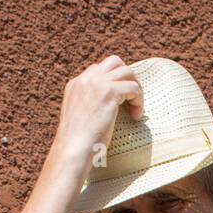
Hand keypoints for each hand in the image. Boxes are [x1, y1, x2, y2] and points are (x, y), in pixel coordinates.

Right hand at [53, 54, 144, 168]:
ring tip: (136, 109)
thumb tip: (108, 111)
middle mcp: (85, 80)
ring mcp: (96, 83)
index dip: (114, 83)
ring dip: (136, 88)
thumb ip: (90, 108)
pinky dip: (139, 101)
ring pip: (126, 71)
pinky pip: (133, 87)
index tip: (120, 103)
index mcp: (75, 85)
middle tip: (132, 98)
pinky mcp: (109, 92)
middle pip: (114, 62)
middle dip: (127, 77)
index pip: (98, 70)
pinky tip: (136, 116)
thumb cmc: (77, 145)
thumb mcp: (81, 120)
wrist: (73, 150)